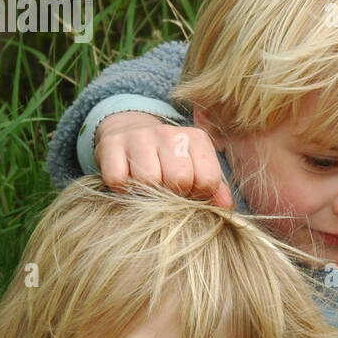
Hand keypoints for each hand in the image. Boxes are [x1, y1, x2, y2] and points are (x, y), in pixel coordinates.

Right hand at [95, 111, 233, 208]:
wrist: (130, 131)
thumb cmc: (169, 159)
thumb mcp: (196, 167)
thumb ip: (213, 188)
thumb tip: (226, 206)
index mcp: (196, 139)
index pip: (207, 179)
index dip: (198, 195)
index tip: (189, 192)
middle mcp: (169, 133)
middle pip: (179, 179)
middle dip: (173, 194)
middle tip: (166, 190)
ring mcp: (139, 136)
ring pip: (149, 180)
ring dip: (146, 192)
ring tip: (147, 186)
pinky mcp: (111, 145)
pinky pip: (118, 179)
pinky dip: (121, 188)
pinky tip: (127, 181)